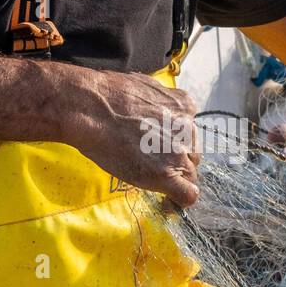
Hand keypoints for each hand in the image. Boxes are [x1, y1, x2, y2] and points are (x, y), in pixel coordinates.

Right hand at [63, 68, 200, 207]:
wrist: (92, 109)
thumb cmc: (108, 96)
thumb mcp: (145, 86)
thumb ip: (160, 102)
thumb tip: (154, 110)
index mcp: (184, 106)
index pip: (190, 133)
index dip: (177, 144)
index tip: (164, 150)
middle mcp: (187, 128)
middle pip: (192, 153)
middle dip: (176, 160)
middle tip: (151, 161)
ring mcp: (178, 152)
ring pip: (190, 173)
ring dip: (174, 177)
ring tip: (148, 174)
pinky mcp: (167, 174)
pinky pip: (187, 194)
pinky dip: (179, 200)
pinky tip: (169, 199)